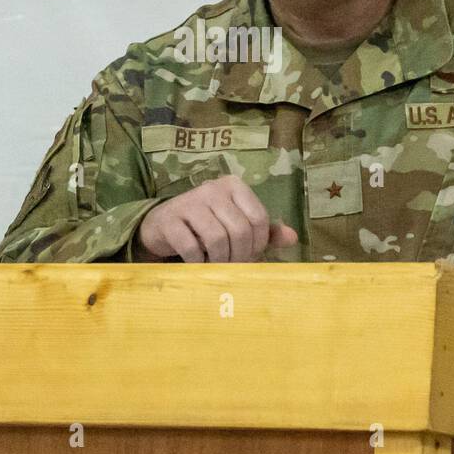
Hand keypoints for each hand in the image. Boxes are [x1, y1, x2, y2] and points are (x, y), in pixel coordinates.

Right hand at [134, 174, 298, 261]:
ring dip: (220, 261)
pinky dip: (198, 263)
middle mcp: (213, 189)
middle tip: (233, 267)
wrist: (161, 226)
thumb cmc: (204, 226)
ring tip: (216, 266)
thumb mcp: (236, 225)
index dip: (258, 244)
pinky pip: (191, 247)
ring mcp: (189, 202)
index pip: (259, 218)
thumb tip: (293, 238)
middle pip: (240, 230)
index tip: (250, 257)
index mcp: (234, 186)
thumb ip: (264, 231)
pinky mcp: (169, 219)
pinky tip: (197, 264)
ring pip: (217, 239)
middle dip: (240, 256)